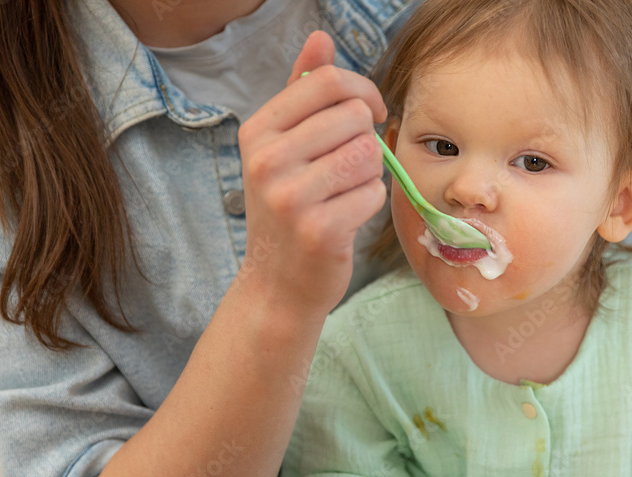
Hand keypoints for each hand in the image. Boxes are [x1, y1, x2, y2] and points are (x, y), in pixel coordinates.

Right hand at [237, 30, 386, 314]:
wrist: (277, 284)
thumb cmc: (288, 209)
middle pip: (355, 117)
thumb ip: (301, 92)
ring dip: (369, 174)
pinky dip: (370, 204)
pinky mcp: (319, 230)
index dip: (363, 93)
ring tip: (344, 193)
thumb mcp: (282, 147)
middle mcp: (267, 161)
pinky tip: (346, 219)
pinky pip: (373, 193)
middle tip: (349, 168)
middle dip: (365, 140)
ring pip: (369, 154)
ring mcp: (291, 197)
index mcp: (258, 131)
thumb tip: (321, 37)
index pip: (328, 83)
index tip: (370, 114)